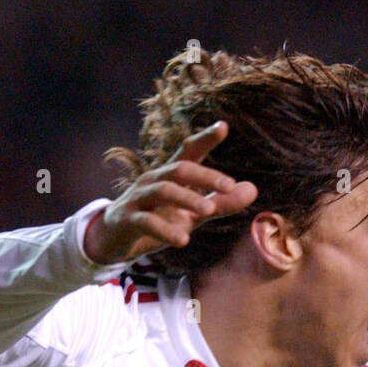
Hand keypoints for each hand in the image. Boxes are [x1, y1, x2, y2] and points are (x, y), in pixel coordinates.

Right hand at [85, 119, 258, 263]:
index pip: (189, 152)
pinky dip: (164, 230)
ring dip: (187, 198)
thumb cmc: (158, 220)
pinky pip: (146, 221)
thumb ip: (221, 203)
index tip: (224, 126)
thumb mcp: (193, 215)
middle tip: (229, 185)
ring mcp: (138, 198)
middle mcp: (154, 180)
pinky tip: (183, 240)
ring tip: (208, 209)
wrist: (114, 240)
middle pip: (180, 169)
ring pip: (163, 190)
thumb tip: (253, 189)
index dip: (205, 139)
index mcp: (171, 176)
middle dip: (205, 175)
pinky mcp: (127, 220)